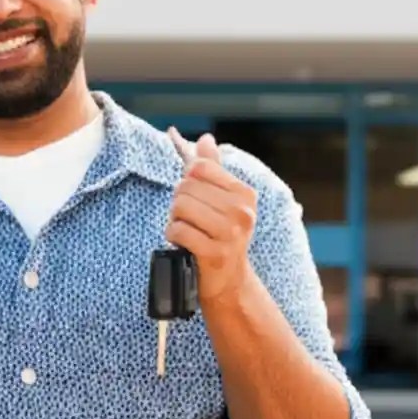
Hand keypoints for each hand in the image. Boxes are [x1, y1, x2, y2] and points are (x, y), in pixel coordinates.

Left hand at [166, 133, 258, 310]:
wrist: (229, 280)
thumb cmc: (220, 234)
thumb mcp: (221, 200)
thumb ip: (212, 168)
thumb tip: (206, 138)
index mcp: (243, 193)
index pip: (198, 167)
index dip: (187, 182)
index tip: (196, 199)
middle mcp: (241, 210)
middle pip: (185, 188)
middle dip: (179, 205)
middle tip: (191, 221)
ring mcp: (230, 233)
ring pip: (179, 208)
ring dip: (175, 221)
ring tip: (189, 231)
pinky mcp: (214, 252)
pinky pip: (177, 231)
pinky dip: (173, 237)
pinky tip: (185, 244)